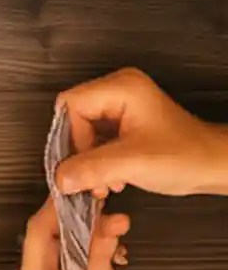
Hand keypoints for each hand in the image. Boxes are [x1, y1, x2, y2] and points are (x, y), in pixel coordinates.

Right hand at [56, 68, 227, 197]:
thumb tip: (58, 178)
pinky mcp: (124, 121)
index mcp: (121, 87)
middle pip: (74, 117)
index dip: (71, 136)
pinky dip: (98, 160)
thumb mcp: (132, 163)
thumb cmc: (185, 157)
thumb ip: (91, 169)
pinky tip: (110, 178)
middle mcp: (118, 89)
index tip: (81, 164)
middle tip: (90, 178)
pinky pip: (95, 137)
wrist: (215, 166)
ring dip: (89, 160)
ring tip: (103, 182)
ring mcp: (121, 104)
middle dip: (80, 152)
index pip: (71, 104)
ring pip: (83, 131)